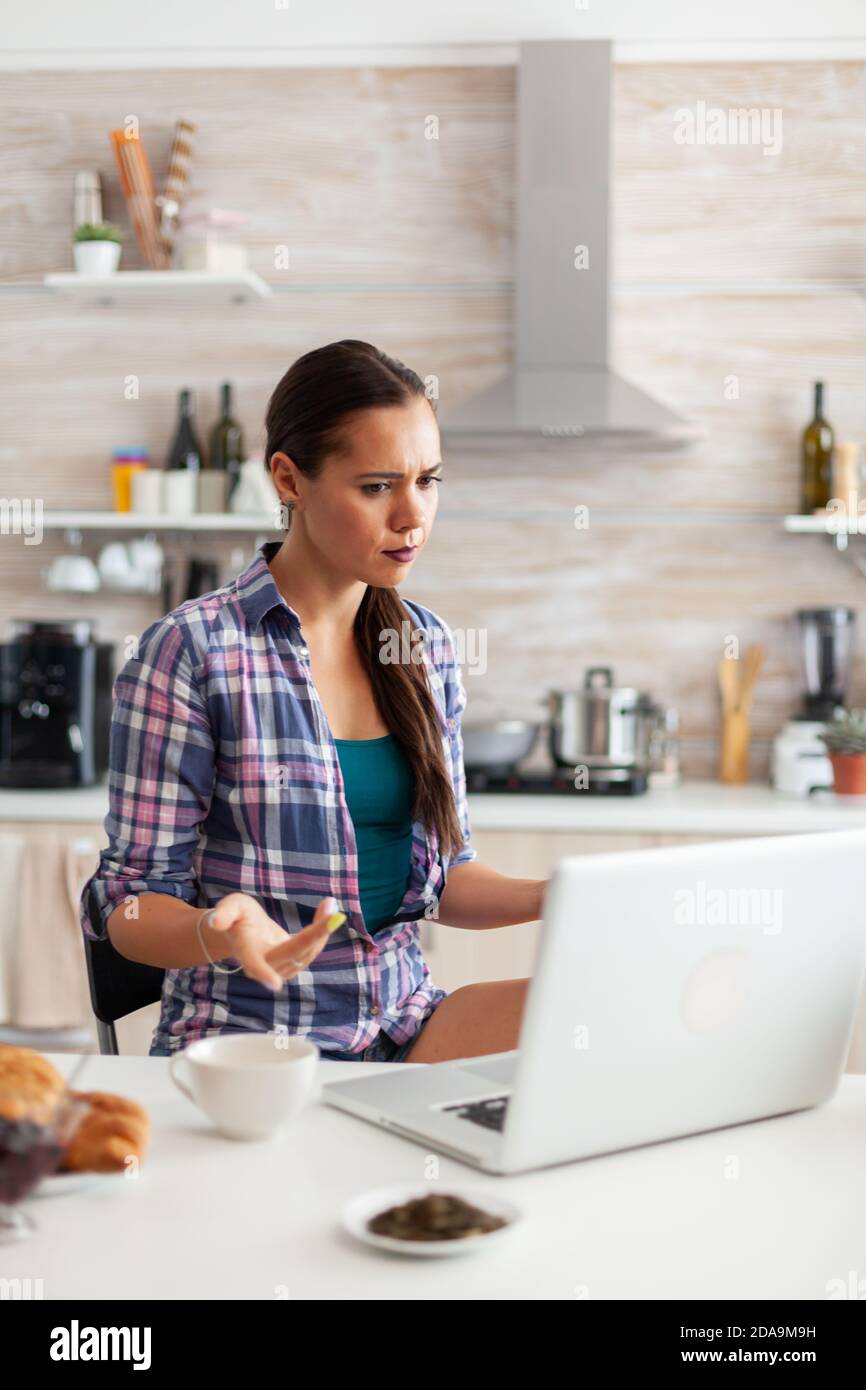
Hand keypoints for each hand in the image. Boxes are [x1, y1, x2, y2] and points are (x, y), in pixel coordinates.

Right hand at [203, 893, 343, 990]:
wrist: (243, 932)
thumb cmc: (236, 917)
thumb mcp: (230, 906)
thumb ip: (225, 913)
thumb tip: (216, 921)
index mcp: (246, 951)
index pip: (253, 963)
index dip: (262, 973)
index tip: (275, 985)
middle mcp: (265, 965)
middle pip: (293, 954)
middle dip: (315, 935)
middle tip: (334, 914)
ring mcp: (281, 968)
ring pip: (307, 953)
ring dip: (323, 930)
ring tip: (330, 904)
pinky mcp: (294, 965)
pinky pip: (312, 950)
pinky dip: (322, 931)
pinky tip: (328, 912)